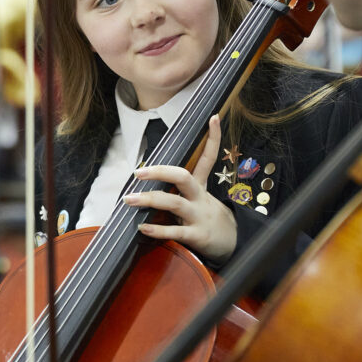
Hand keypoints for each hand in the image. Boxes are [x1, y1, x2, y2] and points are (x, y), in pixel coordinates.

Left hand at [123, 114, 237, 263]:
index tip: (213, 117)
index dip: (213, 138)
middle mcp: (200, 198)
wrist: (232, 244)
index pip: (208, 158)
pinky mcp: (197, 235)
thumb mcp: (199, 199)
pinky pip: (175, 232)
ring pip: (175, 203)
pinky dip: (158, 230)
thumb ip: (179, 189)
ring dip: (150, 199)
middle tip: (139, 172)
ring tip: (129, 199)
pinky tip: (143, 227)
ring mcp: (198, 216)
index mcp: (200, 187)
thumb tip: (150, 177)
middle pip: (183, 177)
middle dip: (160, 172)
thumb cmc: (207, 218)